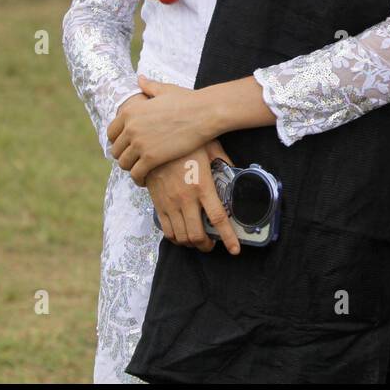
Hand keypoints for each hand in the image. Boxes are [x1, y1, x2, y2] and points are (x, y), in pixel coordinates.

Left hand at [108, 75, 215, 184]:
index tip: (126, 146)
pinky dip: (138, 179)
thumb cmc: (188, 100)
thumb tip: (139, 78)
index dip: (117, 141)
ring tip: (140, 170)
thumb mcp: (165, 90)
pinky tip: (145, 180)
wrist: (205, 113)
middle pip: (116, 150)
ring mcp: (140, 144)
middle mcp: (130, 128)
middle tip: (135, 160)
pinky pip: (136, 174)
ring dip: (130, 168)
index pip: (111, 133)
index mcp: (130, 112)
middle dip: (123, 156)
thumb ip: (148, 87)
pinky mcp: (151, 158)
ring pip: (124, 164)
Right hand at [145, 140, 240, 254]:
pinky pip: (166, 229)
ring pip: (180, 236)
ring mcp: (170, 203)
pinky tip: (181, 235)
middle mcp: (186, 199)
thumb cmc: (186, 142)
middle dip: (206, 246)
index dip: (228, 238)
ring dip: (191, 244)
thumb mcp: (211, 148)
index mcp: (203, 186)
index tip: (235, 250)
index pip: (218, 219)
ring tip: (198, 241)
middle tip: (212, 245)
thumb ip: (224, 161)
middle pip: (197, 235)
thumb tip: (234, 169)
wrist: (154, 139)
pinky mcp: (158, 203)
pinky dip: (175, 237)